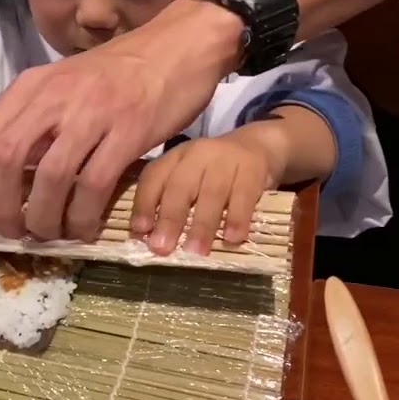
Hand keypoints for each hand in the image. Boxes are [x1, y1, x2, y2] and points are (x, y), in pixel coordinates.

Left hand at [0, 0, 242, 241]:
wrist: (179, 46)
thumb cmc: (120, 73)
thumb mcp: (63, 86)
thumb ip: (33, 122)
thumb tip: (2, 178)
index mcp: (31, 86)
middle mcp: (53, 96)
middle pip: (4, 159)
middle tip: (10, 232)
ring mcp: (91, 112)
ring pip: (48, 177)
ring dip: (41, 218)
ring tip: (47, 234)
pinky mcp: (129, 131)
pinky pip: (94, 185)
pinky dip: (82, 216)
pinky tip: (83, 229)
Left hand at [131, 129, 283, 255]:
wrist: (259, 147)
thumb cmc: (214, 173)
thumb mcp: (189, 178)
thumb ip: (169, 202)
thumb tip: (147, 239)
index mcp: (175, 158)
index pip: (153, 178)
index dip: (144, 204)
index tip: (140, 231)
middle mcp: (197, 155)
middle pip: (180, 187)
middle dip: (170, 219)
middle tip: (162, 248)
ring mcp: (226, 159)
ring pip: (211, 193)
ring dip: (202, 225)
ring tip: (196, 252)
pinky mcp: (253, 169)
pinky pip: (243, 196)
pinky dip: (237, 219)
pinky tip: (232, 238)